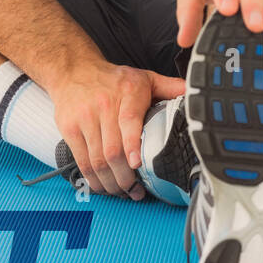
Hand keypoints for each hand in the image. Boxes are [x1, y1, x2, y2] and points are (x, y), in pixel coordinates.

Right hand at [45, 60, 185, 197]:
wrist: (73, 69)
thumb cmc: (112, 79)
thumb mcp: (143, 77)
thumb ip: (169, 87)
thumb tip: (193, 93)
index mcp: (128, 93)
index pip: (129, 121)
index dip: (132, 145)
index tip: (137, 164)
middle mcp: (104, 105)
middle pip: (112, 150)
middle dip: (125, 178)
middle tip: (136, 191)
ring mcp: (84, 118)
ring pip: (97, 160)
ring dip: (110, 183)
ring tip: (122, 192)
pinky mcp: (69, 129)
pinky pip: (81, 160)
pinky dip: (92, 179)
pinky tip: (102, 186)